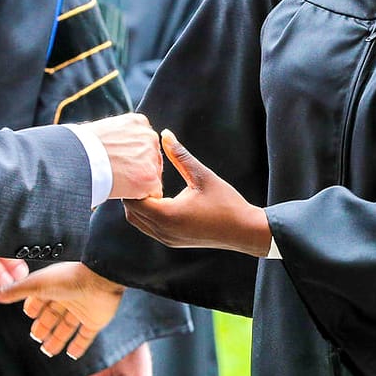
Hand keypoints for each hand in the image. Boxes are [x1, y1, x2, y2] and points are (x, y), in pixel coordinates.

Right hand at [0, 261, 125, 359]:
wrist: (102, 277)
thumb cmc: (68, 277)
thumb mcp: (36, 285)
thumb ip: (12, 292)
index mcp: (52, 286)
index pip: (39, 300)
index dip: (33, 309)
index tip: (28, 316)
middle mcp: (67, 297)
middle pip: (52, 316)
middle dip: (43, 327)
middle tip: (36, 338)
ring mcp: (82, 309)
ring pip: (66, 328)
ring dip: (57, 340)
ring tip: (47, 351)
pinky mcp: (96, 320)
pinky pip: (86, 336)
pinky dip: (79, 346)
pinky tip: (72, 355)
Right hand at [87, 112, 161, 198]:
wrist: (77, 159)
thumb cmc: (82, 147)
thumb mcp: (104, 129)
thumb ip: (120, 136)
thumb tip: (118, 145)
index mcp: (139, 122)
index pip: (145, 143)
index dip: (132, 157)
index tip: (117, 161)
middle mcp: (149, 136)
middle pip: (153, 159)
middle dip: (140, 169)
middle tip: (117, 174)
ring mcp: (151, 157)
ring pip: (154, 176)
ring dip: (140, 183)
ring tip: (117, 181)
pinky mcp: (150, 178)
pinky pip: (153, 193)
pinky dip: (140, 197)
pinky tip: (123, 191)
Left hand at [122, 130, 271, 256]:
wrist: (244, 230)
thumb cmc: (226, 203)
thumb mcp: (202, 176)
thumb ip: (180, 156)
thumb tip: (165, 134)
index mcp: (167, 215)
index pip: (133, 200)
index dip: (133, 183)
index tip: (145, 169)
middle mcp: (162, 231)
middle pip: (131, 211)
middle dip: (134, 193)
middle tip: (145, 175)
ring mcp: (166, 239)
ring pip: (138, 221)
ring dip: (141, 204)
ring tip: (154, 186)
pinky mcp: (171, 241)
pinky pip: (149, 227)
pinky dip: (149, 212)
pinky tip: (162, 198)